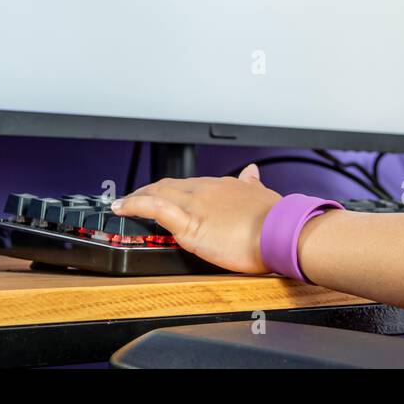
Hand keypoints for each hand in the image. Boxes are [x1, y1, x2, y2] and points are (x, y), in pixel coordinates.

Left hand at [109, 164, 282, 273]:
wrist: (281, 232)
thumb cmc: (275, 220)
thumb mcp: (262, 195)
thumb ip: (252, 184)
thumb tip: (251, 172)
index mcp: (223, 186)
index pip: (190, 184)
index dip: (173, 189)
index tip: (163, 194)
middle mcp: (206, 190)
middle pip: (169, 186)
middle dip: (149, 191)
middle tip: (134, 199)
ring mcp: (196, 205)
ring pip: (158, 193)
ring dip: (137, 197)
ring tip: (122, 204)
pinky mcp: (190, 224)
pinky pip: (156, 208)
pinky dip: (135, 205)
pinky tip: (122, 207)